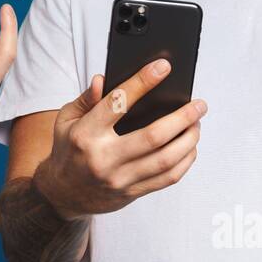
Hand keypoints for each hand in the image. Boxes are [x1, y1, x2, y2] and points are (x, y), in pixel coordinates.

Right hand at [34, 60, 207, 220]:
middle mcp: (104, 158)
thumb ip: (86, 98)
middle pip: (153, 136)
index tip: (163, 67)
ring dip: (189, 140)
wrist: (62, 194)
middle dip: (182, 117)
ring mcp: (119, 178)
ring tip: (197, 124)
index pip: (118, 103)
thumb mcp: (66, 119)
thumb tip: (103, 80)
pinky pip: (167, 178)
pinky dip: (185, 161)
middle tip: (199, 105)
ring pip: (166, 160)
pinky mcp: (131, 192)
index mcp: (85, 134)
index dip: (142, 82)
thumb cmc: (68, 149)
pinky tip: (190, 147)